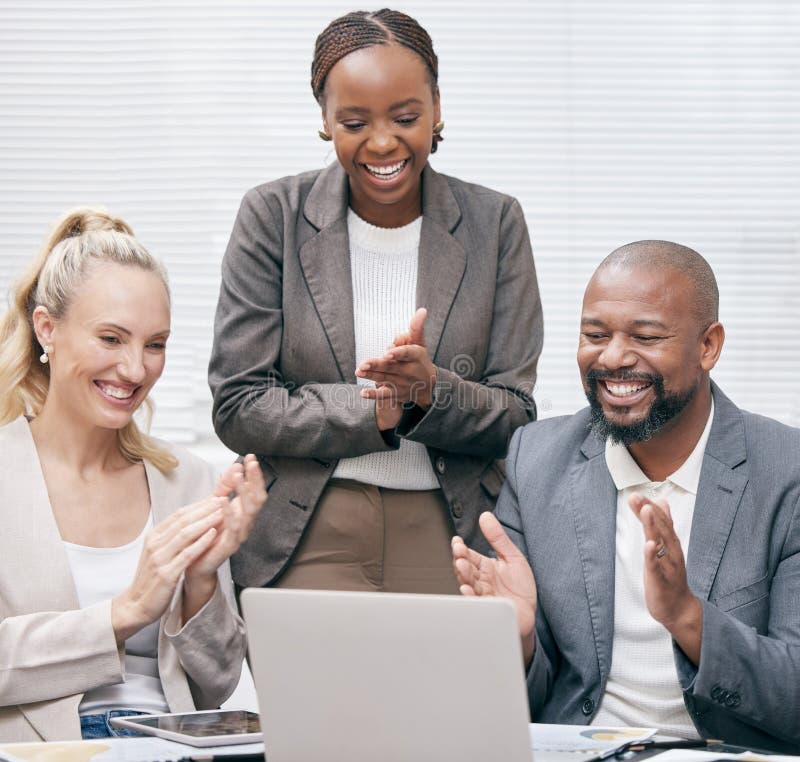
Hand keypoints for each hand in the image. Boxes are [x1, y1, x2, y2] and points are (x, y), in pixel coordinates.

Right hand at [112, 496, 226, 643]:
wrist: (136, 605)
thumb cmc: (152, 578)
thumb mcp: (159, 552)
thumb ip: (173, 536)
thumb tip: (193, 519)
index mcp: (154, 537)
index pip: (178, 514)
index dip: (199, 504)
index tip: (216, 497)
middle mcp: (155, 544)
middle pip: (183, 520)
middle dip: (205, 508)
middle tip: (223, 500)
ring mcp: (160, 559)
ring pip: (185, 534)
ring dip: (205, 522)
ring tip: (221, 514)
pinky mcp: (166, 574)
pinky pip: (186, 555)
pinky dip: (201, 543)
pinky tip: (213, 535)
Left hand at [183, 455, 267, 618]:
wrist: (195, 564)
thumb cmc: (207, 534)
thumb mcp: (215, 505)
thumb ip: (226, 487)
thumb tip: (236, 465)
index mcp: (243, 512)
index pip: (255, 489)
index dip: (255, 474)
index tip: (251, 457)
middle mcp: (246, 522)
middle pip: (258, 498)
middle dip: (255, 480)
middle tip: (251, 463)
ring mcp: (240, 534)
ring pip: (249, 512)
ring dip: (245, 493)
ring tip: (239, 477)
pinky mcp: (230, 546)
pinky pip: (234, 529)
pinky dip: (230, 514)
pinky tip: (224, 502)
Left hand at [357, 308, 436, 409]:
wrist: (428, 387)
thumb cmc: (420, 359)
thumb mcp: (420, 343)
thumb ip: (416, 328)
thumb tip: (421, 310)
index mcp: (416, 356)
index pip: (407, 354)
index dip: (398, 353)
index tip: (388, 352)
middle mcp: (409, 371)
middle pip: (391, 366)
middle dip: (377, 365)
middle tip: (363, 364)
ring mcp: (402, 383)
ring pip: (384, 378)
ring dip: (371, 375)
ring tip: (358, 371)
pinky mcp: (395, 393)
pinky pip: (384, 396)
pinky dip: (373, 395)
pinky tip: (363, 393)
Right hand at [451, 512, 537, 663]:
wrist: (529, 614)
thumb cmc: (519, 588)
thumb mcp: (512, 556)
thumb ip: (498, 537)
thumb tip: (486, 516)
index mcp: (484, 567)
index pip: (468, 555)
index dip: (461, 549)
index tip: (457, 541)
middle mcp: (480, 581)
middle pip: (465, 569)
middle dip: (460, 560)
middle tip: (459, 553)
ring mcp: (483, 595)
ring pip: (468, 584)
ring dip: (463, 575)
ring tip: (461, 566)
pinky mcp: (488, 609)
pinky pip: (477, 603)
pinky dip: (470, 597)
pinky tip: (466, 589)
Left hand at [629, 493, 702, 663]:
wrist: (678, 609)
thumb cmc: (670, 577)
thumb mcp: (665, 547)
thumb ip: (663, 525)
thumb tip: (662, 501)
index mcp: (671, 544)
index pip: (660, 521)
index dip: (648, 507)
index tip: (636, 494)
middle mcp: (672, 552)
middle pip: (660, 528)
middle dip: (648, 511)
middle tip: (636, 496)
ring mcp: (667, 566)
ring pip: (660, 543)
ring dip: (653, 526)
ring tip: (645, 510)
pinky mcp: (661, 580)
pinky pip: (656, 566)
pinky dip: (652, 555)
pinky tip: (648, 545)